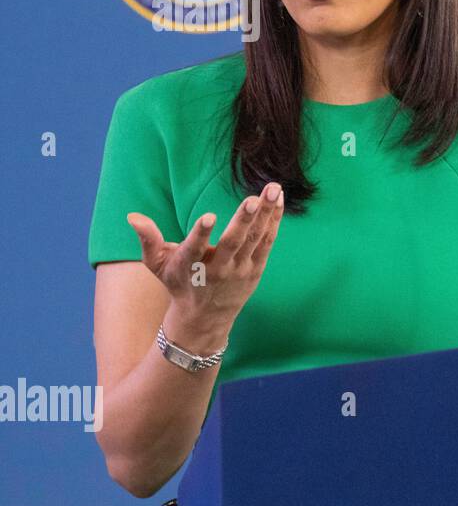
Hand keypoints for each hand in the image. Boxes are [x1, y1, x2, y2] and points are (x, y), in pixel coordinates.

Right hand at [127, 182, 284, 326]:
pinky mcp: (255, 269)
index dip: (201, 234)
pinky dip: (273, 221)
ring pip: (255, 240)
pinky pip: (267, 242)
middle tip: (252, 199)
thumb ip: (148, 240)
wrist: (205, 316)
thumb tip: (132, 217)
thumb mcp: (158, 265)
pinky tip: (277, 200)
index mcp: (191, 267)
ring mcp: (240, 270)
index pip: (195, 250)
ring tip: (272, 189)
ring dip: (265, 214)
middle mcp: (218, 270)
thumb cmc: (179, 282)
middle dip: (243, 221)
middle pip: (233, 243)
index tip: (209, 216)